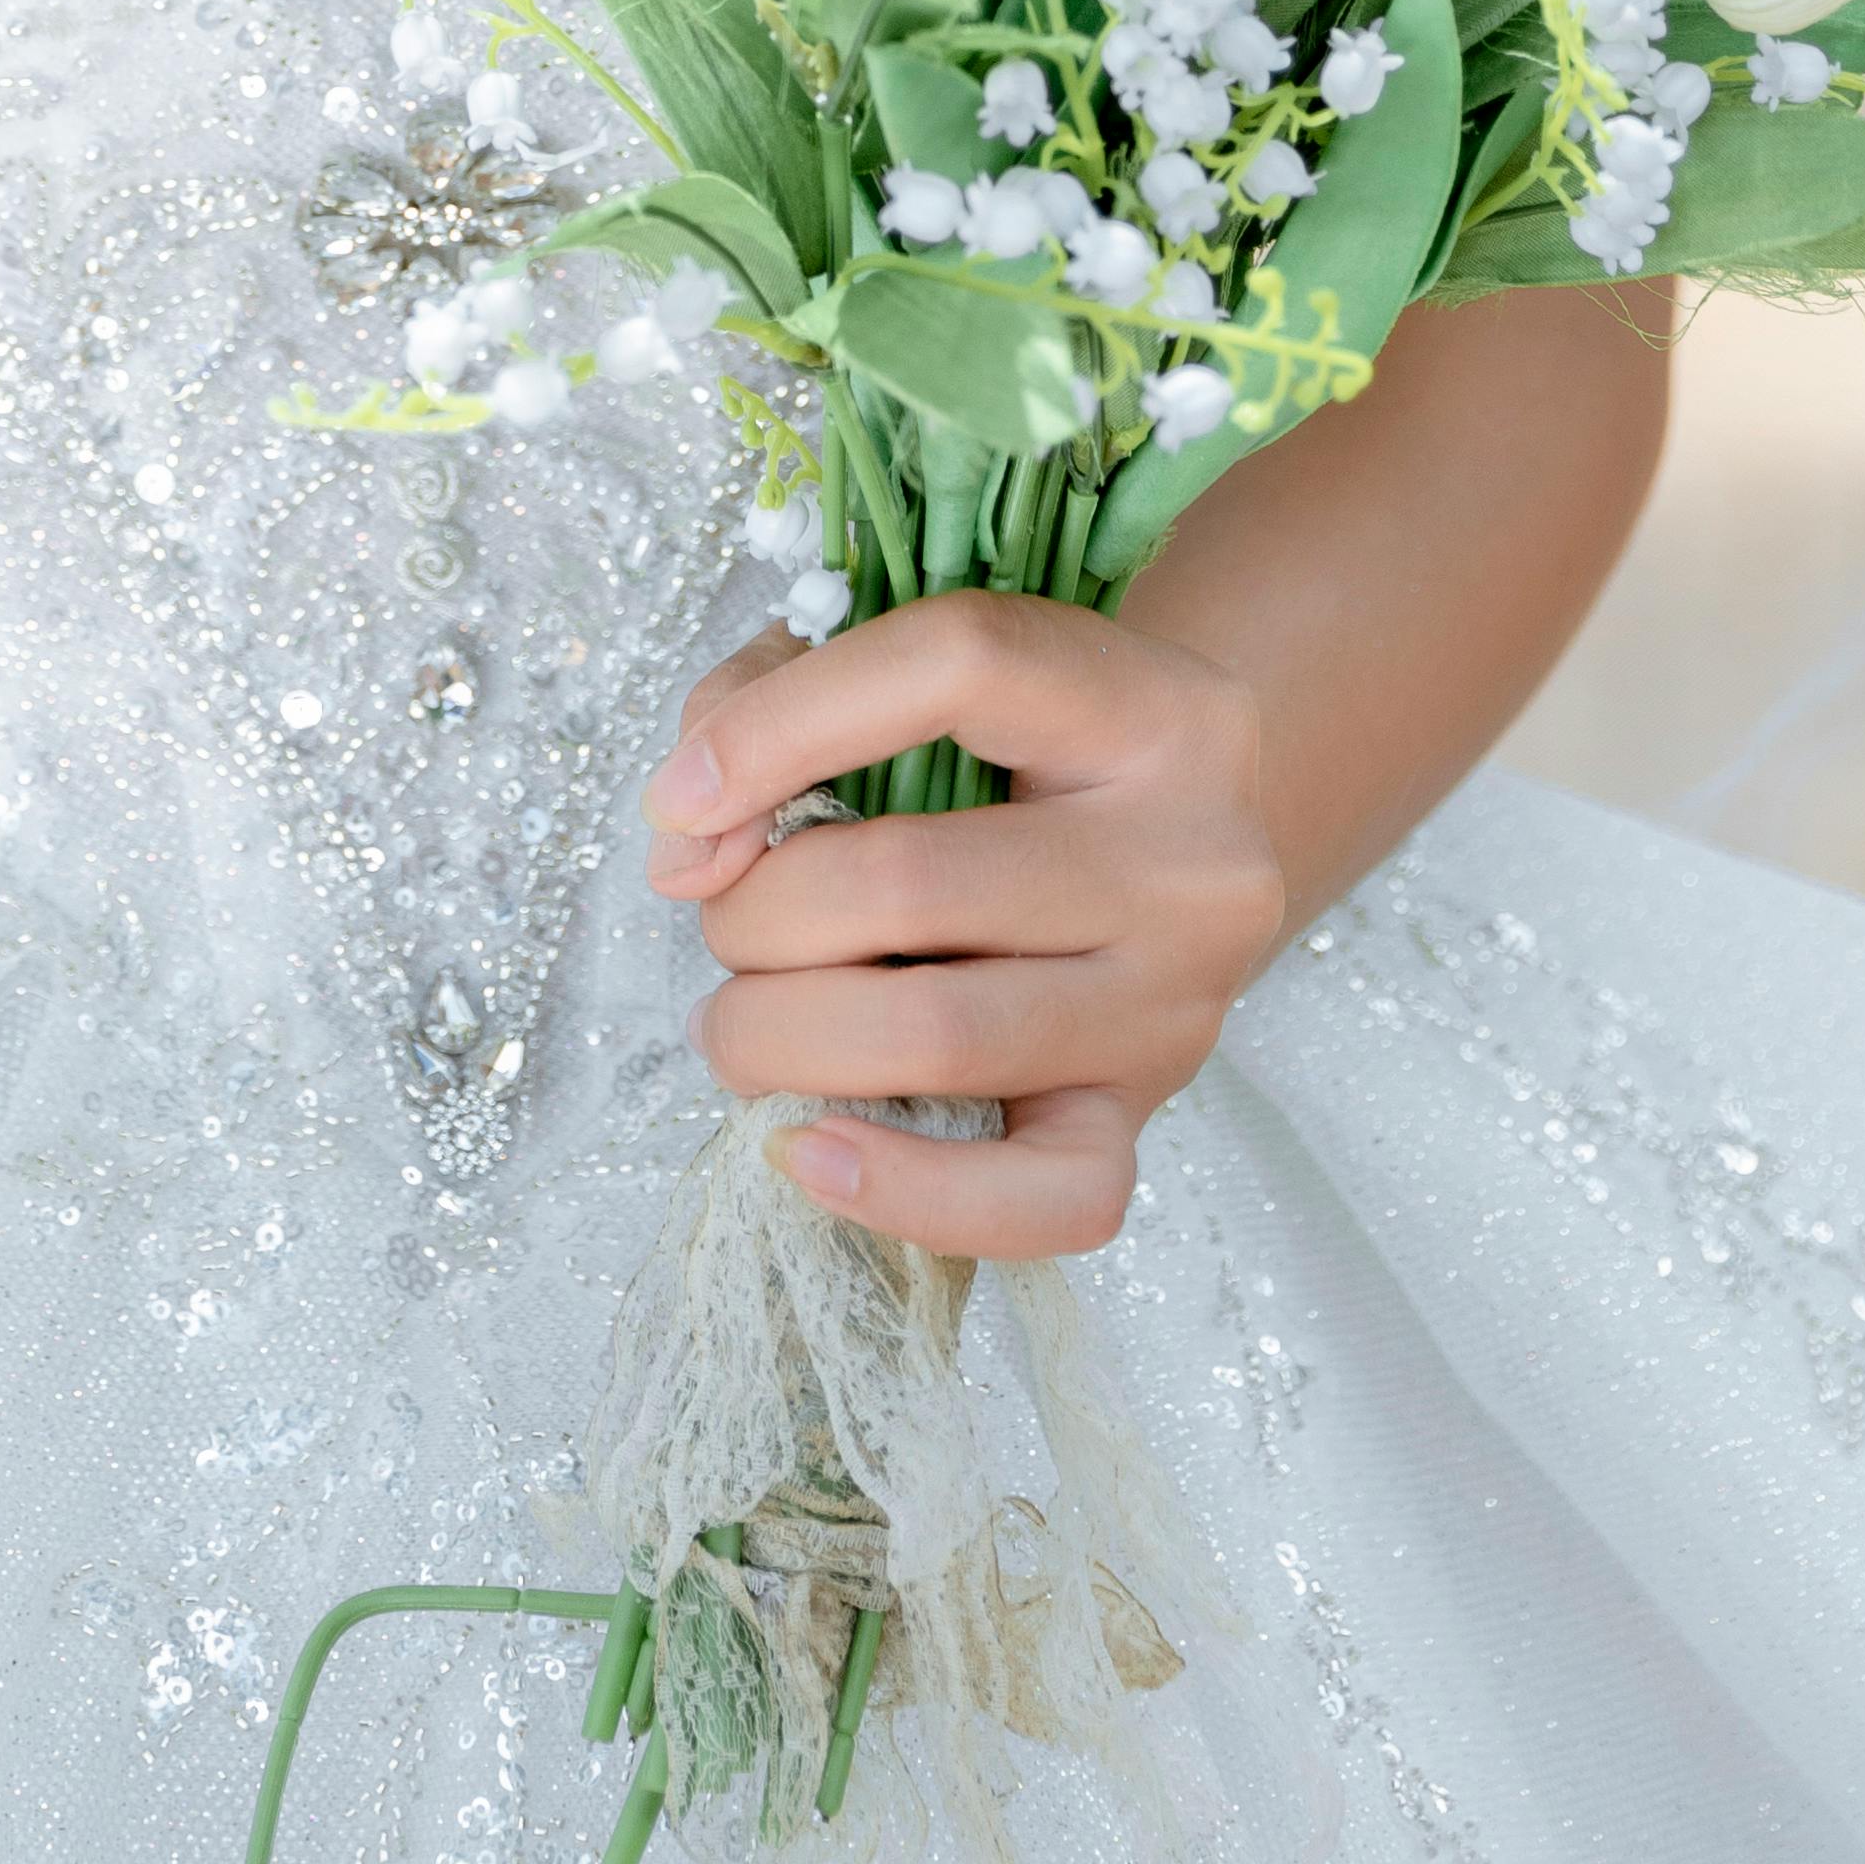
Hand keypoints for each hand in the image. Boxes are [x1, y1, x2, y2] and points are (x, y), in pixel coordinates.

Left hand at [642, 592, 1285, 1261]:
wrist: (1185, 847)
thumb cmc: (1014, 746)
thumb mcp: (911, 670)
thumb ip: (773, 699)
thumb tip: (685, 847)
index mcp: (1143, 700)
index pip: (958, 664)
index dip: (785, 725)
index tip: (678, 796)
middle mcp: (1186, 852)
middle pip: (911, 881)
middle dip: (756, 912)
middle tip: (723, 918)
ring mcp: (1176, 1000)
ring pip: (941, 1036)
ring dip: (781, 1038)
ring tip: (738, 1026)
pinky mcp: (1144, 1116)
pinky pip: (1043, 1199)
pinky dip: (901, 1191)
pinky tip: (806, 1149)